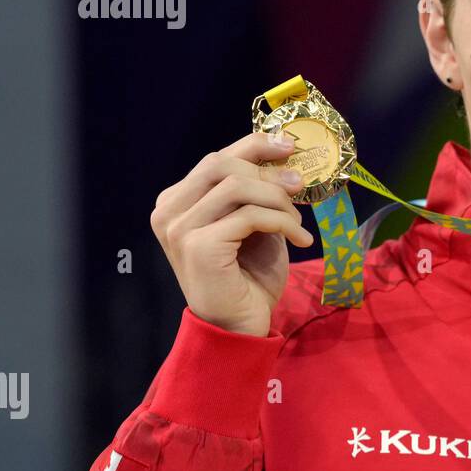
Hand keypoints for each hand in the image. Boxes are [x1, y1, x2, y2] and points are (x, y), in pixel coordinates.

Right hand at [151, 131, 313, 336]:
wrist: (240, 325)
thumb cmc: (248, 275)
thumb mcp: (254, 223)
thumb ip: (256, 192)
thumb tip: (284, 155)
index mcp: (178, 201)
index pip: (216, 157)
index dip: (254, 145)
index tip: (289, 147)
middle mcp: (169, 211)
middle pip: (221, 164)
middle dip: (267, 171)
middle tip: (300, 186)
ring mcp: (179, 229)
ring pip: (237, 186)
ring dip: (277, 199)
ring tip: (297, 221)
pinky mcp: (199, 246)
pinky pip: (250, 216)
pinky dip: (283, 222)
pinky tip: (300, 240)